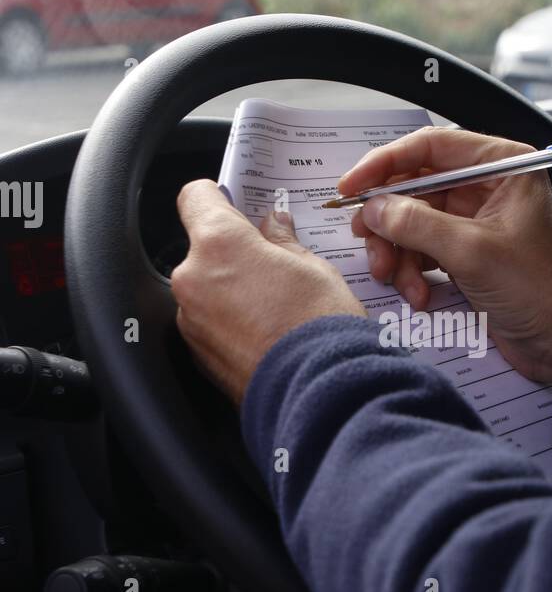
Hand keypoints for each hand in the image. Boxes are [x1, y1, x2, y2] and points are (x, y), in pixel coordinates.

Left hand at [171, 179, 364, 403]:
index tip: (233, 203)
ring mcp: (191, 322)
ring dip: (230, 289)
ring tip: (275, 305)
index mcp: (219, 244)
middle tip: (273, 263)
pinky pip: (209, 324)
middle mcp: (193, 280)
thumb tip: (274, 226)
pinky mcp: (197, 356)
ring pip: (205, 289)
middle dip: (232, 252)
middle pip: (202, 249)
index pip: (195, 197)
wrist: (320, 395)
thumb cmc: (320, 327)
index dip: (216, 197)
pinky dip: (230, 322)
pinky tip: (266, 330)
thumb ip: (283, 241)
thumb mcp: (313, 267)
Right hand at [340, 127, 551, 385]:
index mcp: (501, 166)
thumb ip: (416, 223)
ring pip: (413, 221)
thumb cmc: (538, 288)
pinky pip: (423, 249)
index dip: (385, 163)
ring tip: (394, 278)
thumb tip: (372, 208)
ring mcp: (475, 221)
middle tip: (368, 242)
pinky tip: (419, 294)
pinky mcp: (467, 252)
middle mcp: (488, 186)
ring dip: (397, 251)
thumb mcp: (471, 251)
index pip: (431, 146)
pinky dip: (413, 270)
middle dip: (388, 219)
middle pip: (415, 186)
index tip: (351, 186)